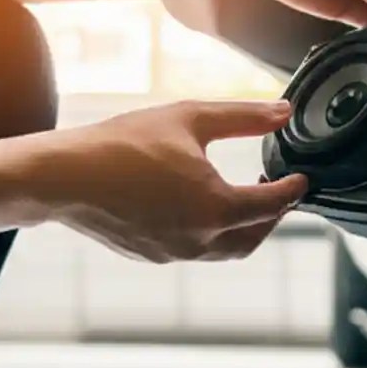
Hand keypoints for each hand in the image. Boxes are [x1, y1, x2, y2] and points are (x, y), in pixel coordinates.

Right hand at [26, 100, 307, 262]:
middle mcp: (200, 241)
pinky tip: (200, 206)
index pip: (273, 204)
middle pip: (255, 237)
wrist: (63, 177)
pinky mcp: (152, 255)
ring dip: (243, 228)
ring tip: (243, 199)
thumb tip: (284, 111)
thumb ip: (244, 116)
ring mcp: (175, 254)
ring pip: (225, 249)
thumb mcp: (190, 118)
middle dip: (272, 216)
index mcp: (217, 209)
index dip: (293, 189)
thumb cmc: (124, 144)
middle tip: (277, 189)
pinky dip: (211, 233)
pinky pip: (195, 250)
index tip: (303, 177)